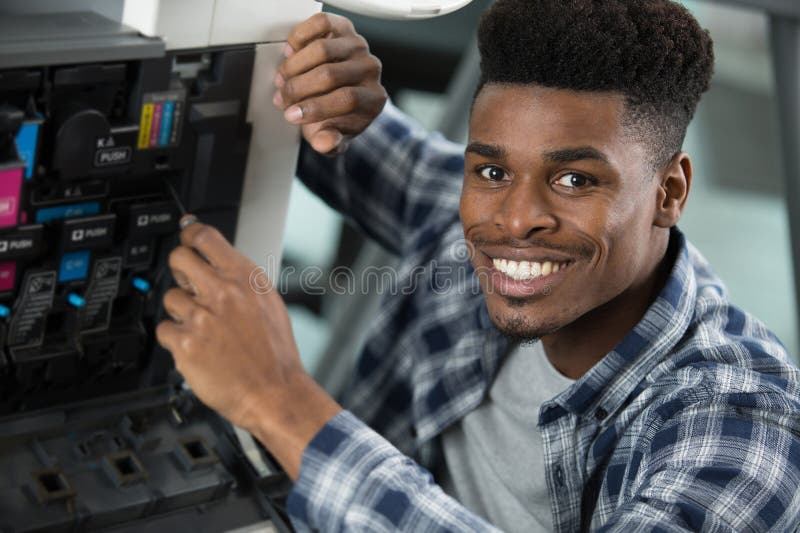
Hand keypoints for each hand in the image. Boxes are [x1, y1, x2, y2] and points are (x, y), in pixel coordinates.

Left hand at [156, 217, 341, 478]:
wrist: (274, 392)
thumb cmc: (275, 353)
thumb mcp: (268, 303)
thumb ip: (241, 280)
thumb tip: (218, 261)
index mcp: (245, 278)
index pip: (205, 237)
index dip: (190, 234)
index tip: (187, 238)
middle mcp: (222, 292)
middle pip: (178, 258)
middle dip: (180, 269)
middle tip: (188, 284)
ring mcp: (201, 317)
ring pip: (170, 297)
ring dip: (181, 311)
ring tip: (201, 328)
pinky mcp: (185, 343)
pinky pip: (165, 330)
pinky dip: (176, 339)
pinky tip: (196, 346)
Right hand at [274, 13, 387, 154]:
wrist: (341, 93)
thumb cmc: (337, 116)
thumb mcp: (334, 137)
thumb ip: (330, 143)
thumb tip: (324, 142)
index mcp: (374, 99)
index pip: (347, 99)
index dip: (314, 108)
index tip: (291, 115)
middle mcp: (370, 69)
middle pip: (330, 75)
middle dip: (298, 89)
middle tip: (282, 99)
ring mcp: (358, 46)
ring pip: (321, 50)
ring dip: (293, 67)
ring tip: (283, 80)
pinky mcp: (343, 28)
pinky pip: (320, 24)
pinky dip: (299, 38)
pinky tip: (291, 54)